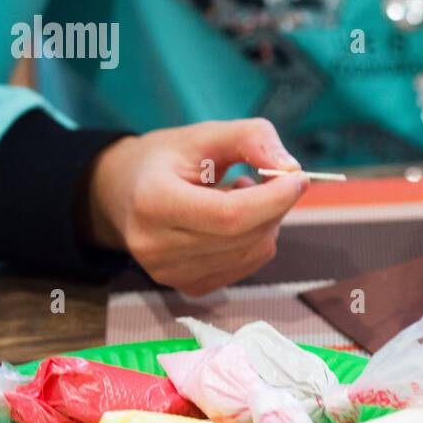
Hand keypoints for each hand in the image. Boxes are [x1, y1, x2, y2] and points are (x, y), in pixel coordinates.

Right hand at [82, 118, 309, 295]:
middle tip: (272, 180)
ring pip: (250, 253)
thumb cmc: (168, 159)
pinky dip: (255, 240)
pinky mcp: (186, 287)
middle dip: (274, 206)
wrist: (124, 193)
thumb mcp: (206, 134)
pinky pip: (245, 267)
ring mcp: (169, 273)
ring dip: (265, 222)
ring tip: (239, 194)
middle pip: (243, 236)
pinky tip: (233, 220)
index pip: (229, 216)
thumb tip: (291, 168)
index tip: (298, 178)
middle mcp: (155, 246)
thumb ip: (252, 138)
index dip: (272, 199)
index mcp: (152, 202)